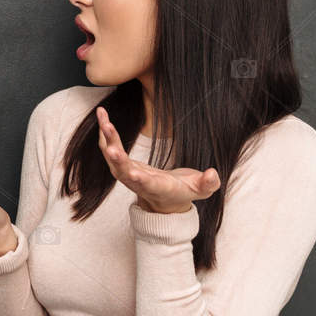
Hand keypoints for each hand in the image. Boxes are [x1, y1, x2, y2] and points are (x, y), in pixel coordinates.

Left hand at [95, 105, 219, 213]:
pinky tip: (102, 115)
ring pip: (112, 157)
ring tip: (104, 119)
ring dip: (108, 138)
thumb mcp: (200, 190)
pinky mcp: (121, 164)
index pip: (148, 185)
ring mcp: (126, 173)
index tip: (133, 173)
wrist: (163, 201)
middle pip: (123, 170)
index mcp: (158, 188)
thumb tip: (213, 173)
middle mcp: (137, 182)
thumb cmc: (183, 193)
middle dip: (116, 156)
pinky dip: (105, 132)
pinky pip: (109, 147)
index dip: (141, 180)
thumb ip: (208, 183)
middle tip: (110, 141)